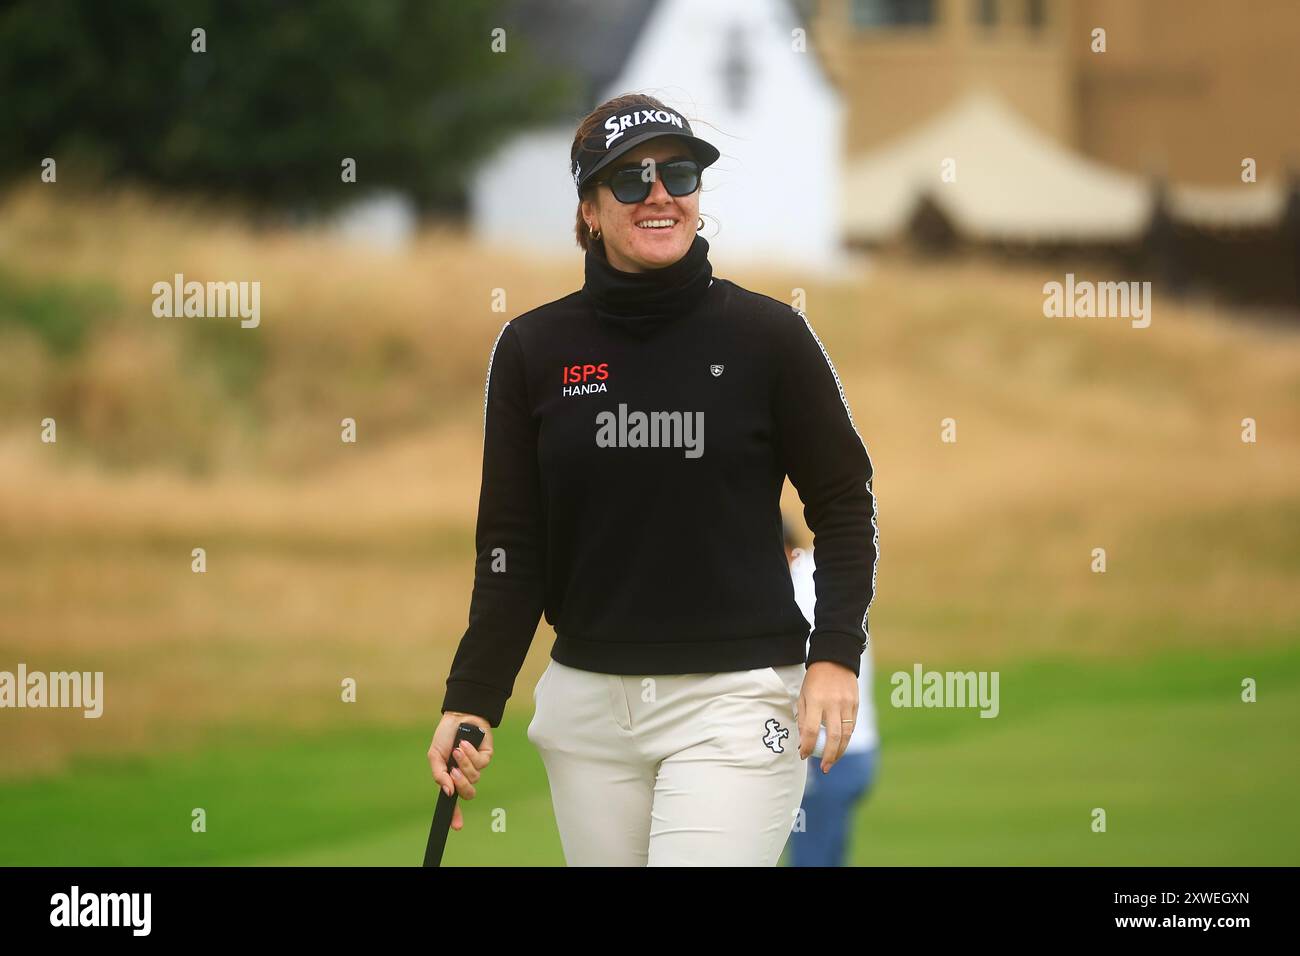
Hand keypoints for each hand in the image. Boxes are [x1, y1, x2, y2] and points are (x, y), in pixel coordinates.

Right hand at [427, 711, 492, 830]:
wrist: (458, 717)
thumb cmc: (445, 736)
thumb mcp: (435, 756)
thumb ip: (439, 775)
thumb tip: (447, 792)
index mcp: (451, 778)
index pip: (454, 801)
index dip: (455, 815)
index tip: (456, 826)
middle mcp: (464, 775)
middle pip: (468, 793)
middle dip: (461, 783)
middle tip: (453, 771)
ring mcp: (476, 767)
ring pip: (474, 777)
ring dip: (464, 763)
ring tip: (458, 749)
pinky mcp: (486, 757)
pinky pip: (481, 763)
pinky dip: (471, 753)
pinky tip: (465, 743)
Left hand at [796, 660, 858, 773]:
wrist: (835, 660)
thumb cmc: (814, 680)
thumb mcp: (803, 696)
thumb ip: (804, 719)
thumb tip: (804, 743)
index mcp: (816, 700)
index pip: (812, 730)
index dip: (808, 746)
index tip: (803, 755)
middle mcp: (833, 703)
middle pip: (834, 736)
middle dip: (829, 756)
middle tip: (824, 767)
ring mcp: (847, 704)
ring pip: (846, 734)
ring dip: (840, 751)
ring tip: (833, 761)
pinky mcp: (856, 704)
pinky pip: (852, 726)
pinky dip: (846, 738)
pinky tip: (840, 746)